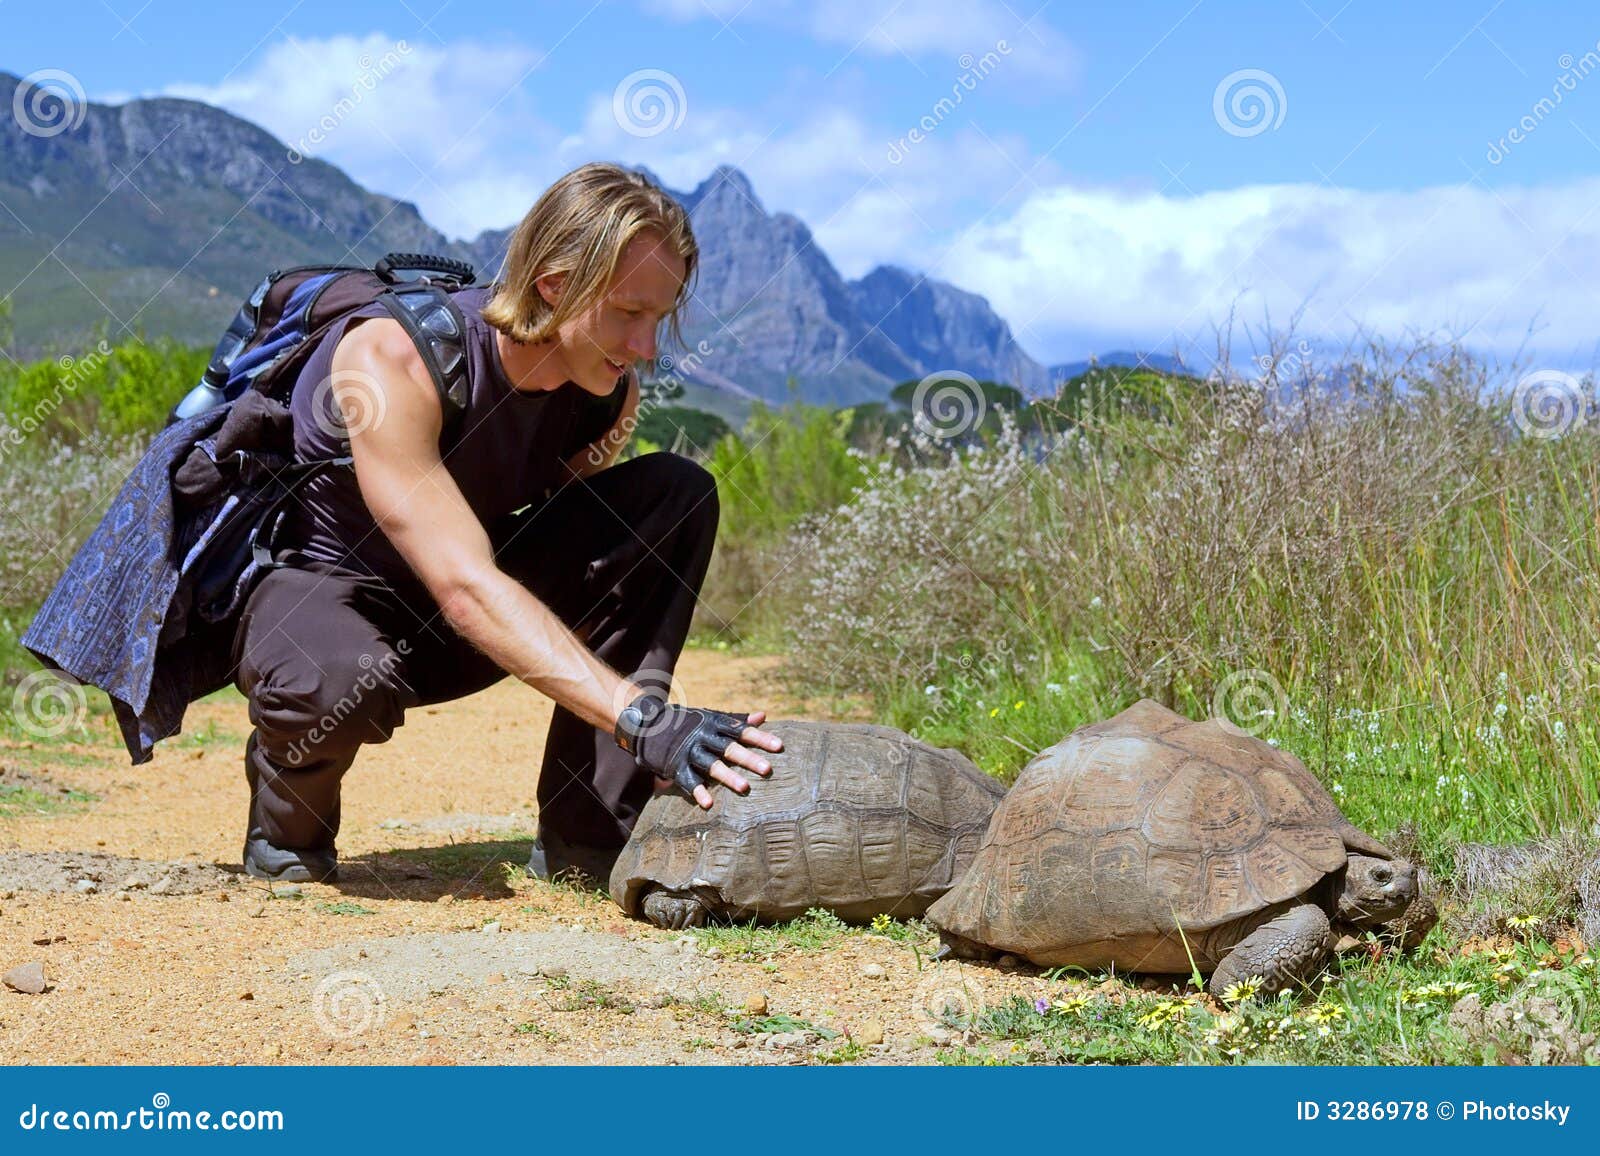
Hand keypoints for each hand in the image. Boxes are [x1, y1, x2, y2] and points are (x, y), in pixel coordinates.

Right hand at [616, 695, 782, 807]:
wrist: (648, 723)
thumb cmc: (688, 722)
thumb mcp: (711, 717)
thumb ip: (737, 720)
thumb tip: (763, 716)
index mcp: (715, 724)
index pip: (742, 731)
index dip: (760, 738)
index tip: (779, 747)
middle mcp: (703, 736)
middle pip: (729, 748)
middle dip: (749, 758)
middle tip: (768, 769)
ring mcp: (689, 751)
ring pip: (711, 765)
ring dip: (728, 777)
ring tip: (745, 789)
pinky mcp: (675, 765)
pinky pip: (688, 780)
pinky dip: (697, 791)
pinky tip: (708, 804)